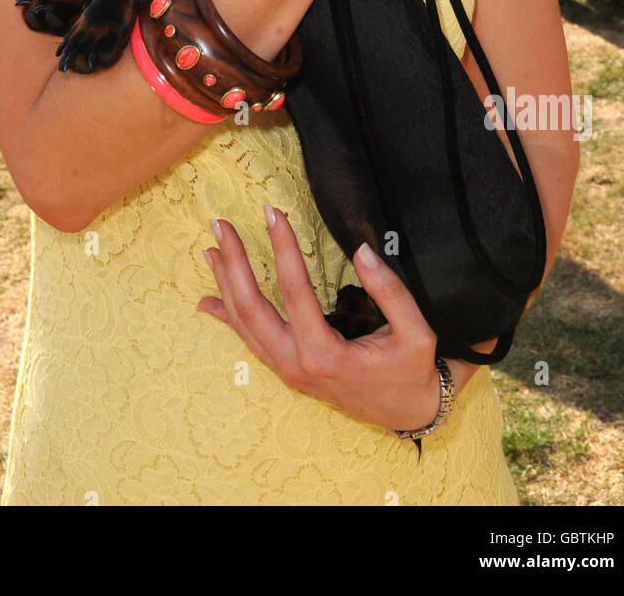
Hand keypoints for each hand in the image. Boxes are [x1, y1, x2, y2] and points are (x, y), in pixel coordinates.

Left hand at [198, 207, 439, 431]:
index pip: (293, 289)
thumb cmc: (412, 370)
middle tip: (220, 225)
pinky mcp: (287, 371)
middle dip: (233, 262)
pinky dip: (228, 317)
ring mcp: (287, 371)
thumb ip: (390, 292)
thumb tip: (362, 251)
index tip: (271, 212)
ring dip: (225, 284)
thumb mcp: (416, 332)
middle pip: (251, 307)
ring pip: (244, 324)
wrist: (409, 412)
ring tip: (212, 248)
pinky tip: (207, 300)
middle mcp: (296, 365)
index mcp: (324, 354)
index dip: (281, 247)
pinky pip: (250, 341)